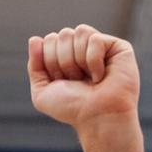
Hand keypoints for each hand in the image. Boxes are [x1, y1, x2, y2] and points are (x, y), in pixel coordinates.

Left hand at [27, 25, 143, 151]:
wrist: (97, 119)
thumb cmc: (72, 109)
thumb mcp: (42, 93)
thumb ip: (34, 66)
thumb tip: (34, 39)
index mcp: (65, 57)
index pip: (49, 40)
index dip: (50, 61)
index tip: (62, 82)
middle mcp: (82, 50)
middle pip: (63, 34)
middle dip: (64, 61)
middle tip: (76, 81)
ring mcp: (101, 47)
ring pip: (79, 31)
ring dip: (78, 60)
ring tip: (89, 78)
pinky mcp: (118, 47)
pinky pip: (95, 39)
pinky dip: (93, 61)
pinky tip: (100, 76)